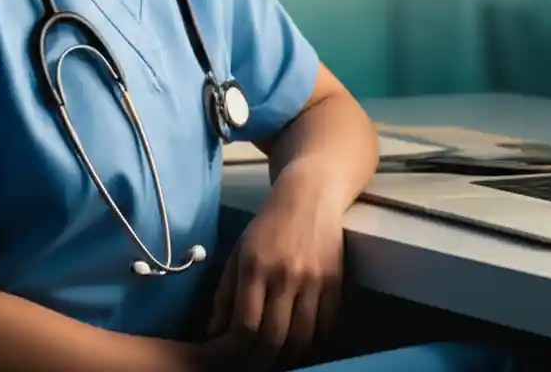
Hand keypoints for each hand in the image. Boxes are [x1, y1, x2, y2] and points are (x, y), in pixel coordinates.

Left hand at [206, 174, 345, 369]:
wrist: (309, 196)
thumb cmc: (267, 227)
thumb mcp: (238, 254)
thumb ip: (225, 295)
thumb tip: (214, 335)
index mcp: (255, 266)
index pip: (245, 325)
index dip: (236, 351)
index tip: (230, 359)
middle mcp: (285, 273)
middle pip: (273, 337)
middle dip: (261, 362)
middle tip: (254, 368)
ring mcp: (313, 278)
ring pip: (302, 336)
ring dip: (288, 357)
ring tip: (277, 361)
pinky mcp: (335, 281)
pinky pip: (326, 325)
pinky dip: (314, 342)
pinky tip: (302, 345)